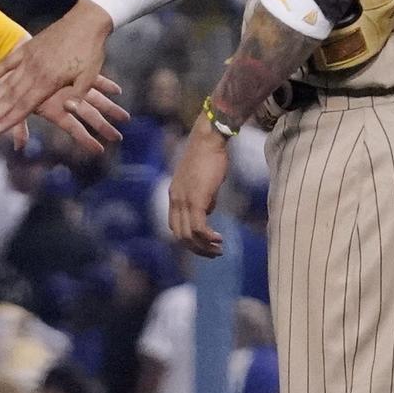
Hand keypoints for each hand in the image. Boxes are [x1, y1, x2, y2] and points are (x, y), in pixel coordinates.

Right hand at [0, 0, 111, 137]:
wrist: (87, 19)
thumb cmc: (91, 50)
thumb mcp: (90, 76)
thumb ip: (78, 95)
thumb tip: (67, 110)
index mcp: (51, 81)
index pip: (26, 105)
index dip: (10, 119)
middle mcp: (36, 71)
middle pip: (12, 97)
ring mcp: (29, 58)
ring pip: (7, 82)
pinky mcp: (28, 48)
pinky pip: (8, 62)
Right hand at [25, 73, 128, 154]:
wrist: (25, 56)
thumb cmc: (22, 82)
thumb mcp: (19, 105)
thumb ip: (19, 127)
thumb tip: (18, 148)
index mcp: (56, 110)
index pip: (73, 129)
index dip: (85, 140)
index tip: (99, 151)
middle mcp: (67, 99)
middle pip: (89, 115)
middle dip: (104, 126)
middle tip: (119, 138)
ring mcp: (72, 86)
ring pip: (95, 100)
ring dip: (110, 108)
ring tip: (125, 118)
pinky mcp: (75, 72)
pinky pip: (94, 80)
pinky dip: (105, 84)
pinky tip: (118, 90)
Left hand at [166, 122, 232, 256]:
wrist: (209, 139)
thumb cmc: (209, 156)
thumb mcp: (203, 180)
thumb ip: (203, 197)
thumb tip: (208, 211)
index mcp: (175, 195)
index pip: (175, 226)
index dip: (188, 239)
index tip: (204, 244)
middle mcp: (176, 199)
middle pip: (179, 235)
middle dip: (197, 249)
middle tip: (214, 253)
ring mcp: (184, 199)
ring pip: (188, 235)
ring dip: (203, 246)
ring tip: (218, 249)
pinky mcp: (196, 199)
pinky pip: (198, 226)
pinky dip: (208, 237)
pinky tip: (218, 239)